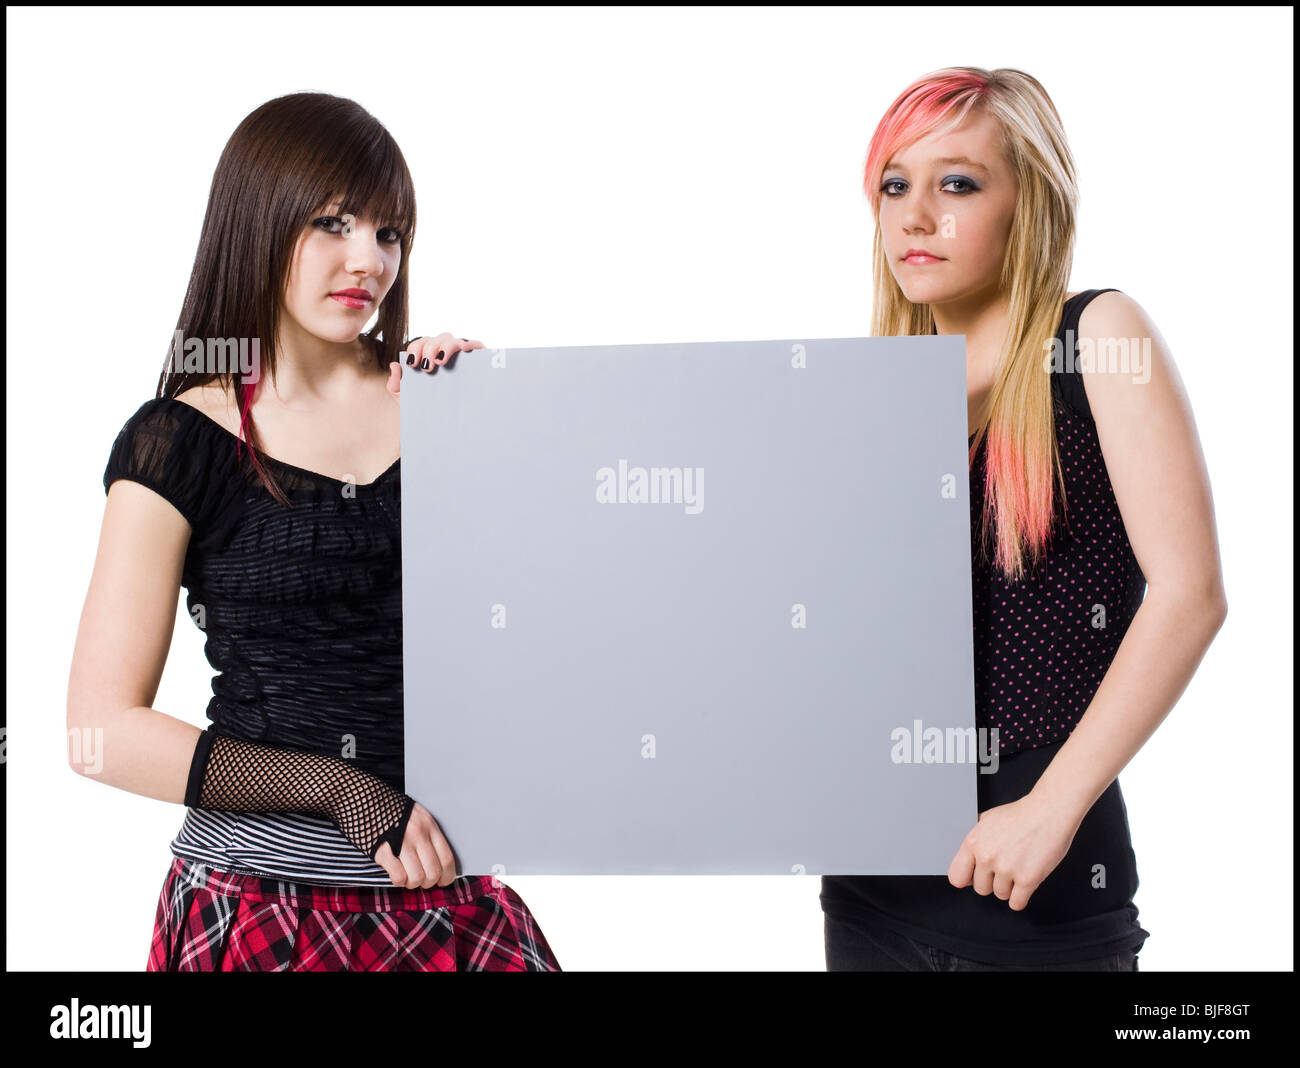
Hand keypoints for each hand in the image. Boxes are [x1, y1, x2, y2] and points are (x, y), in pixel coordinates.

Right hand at [372, 800, 458, 888]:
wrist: (365, 800)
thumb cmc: (392, 811)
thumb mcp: (418, 816)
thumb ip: (428, 835)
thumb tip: (438, 862)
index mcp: (429, 825)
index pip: (446, 858)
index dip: (447, 876)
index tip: (443, 882)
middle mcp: (418, 834)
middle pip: (433, 871)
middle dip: (429, 883)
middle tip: (422, 881)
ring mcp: (401, 842)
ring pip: (417, 877)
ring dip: (412, 883)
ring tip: (407, 878)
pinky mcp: (383, 850)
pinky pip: (399, 876)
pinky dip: (399, 881)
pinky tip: (395, 874)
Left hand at [386, 332, 485, 401]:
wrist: (448, 429)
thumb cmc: (428, 411)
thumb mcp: (407, 400)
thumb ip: (395, 385)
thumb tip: (394, 364)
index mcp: (428, 359)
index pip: (421, 344)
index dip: (415, 349)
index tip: (412, 364)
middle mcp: (445, 355)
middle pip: (436, 339)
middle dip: (429, 349)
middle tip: (426, 368)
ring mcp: (462, 357)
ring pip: (454, 340)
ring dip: (446, 346)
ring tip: (440, 361)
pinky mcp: (479, 361)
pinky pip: (476, 345)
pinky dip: (470, 343)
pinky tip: (464, 349)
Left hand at [946, 793, 1079, 910]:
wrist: (1049, 811)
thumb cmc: (1022, 814)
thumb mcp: (988, 819)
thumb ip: (977, 839)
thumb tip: (968, 856)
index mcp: (973, 843)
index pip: (956, 877)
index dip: (967, 879)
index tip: (974, 878)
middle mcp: (986, 857)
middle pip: (981, 889)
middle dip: (992, 882)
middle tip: (1003, 870)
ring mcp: (1006, 869)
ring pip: (1000, 895)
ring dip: (1009, 888)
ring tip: (1017, 870)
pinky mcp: (1028, 879)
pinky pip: (1017, 903)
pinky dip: (1021, 898)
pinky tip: (1024, 886)